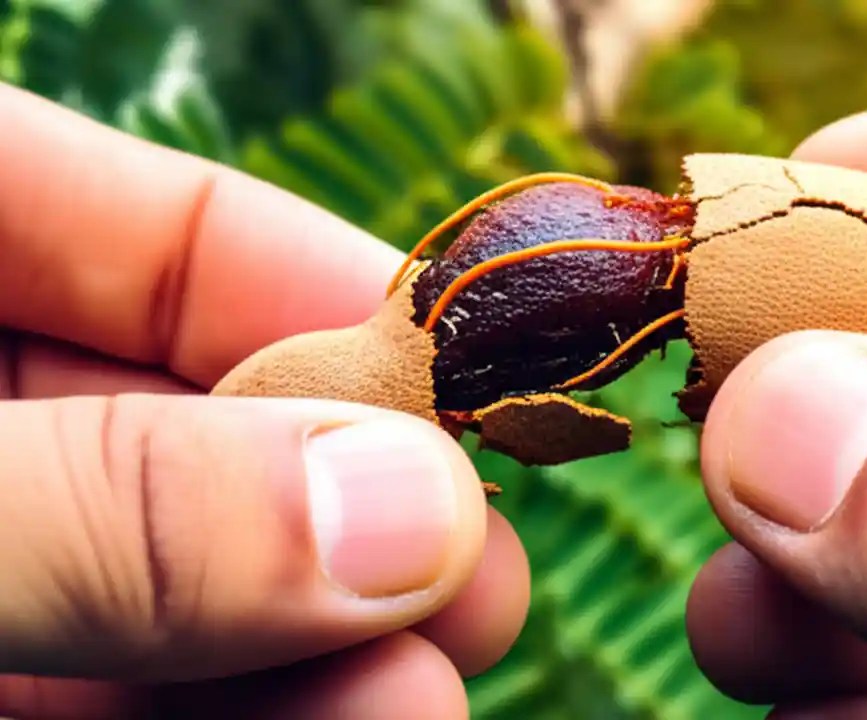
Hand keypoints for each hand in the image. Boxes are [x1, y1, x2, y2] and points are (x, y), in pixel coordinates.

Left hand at [0, 84, 528, 718]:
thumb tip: (404, 511)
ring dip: (322, 634)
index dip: (325, 287)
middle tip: (476, 566)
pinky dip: (231, 718)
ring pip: (177, 579)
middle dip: (353, 495)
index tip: (475, 380)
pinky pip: (112, 697)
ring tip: (429, 686)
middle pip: (198, 418)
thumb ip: (108, 497)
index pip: (151, 229)